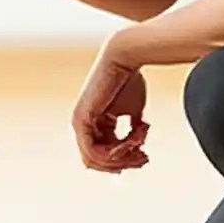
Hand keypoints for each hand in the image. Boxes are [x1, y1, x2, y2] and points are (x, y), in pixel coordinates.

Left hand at [72, 36, 149, 173]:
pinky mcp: (80, 121)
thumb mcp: (134, 112)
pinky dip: (113, 154)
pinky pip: (93, 152)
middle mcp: (83, 127)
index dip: (126, 161)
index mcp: (94, 125)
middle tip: (144, 157)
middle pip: (100, 163)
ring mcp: (79, 124)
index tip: (145, 155)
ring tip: (138, 144)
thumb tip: (138, 148)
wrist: (122, 59)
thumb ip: (133, 131)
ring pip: (96, 161)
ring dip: (122, 158)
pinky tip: (129, 143)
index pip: (104, 157)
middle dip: (125, 163)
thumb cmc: (129, 81)